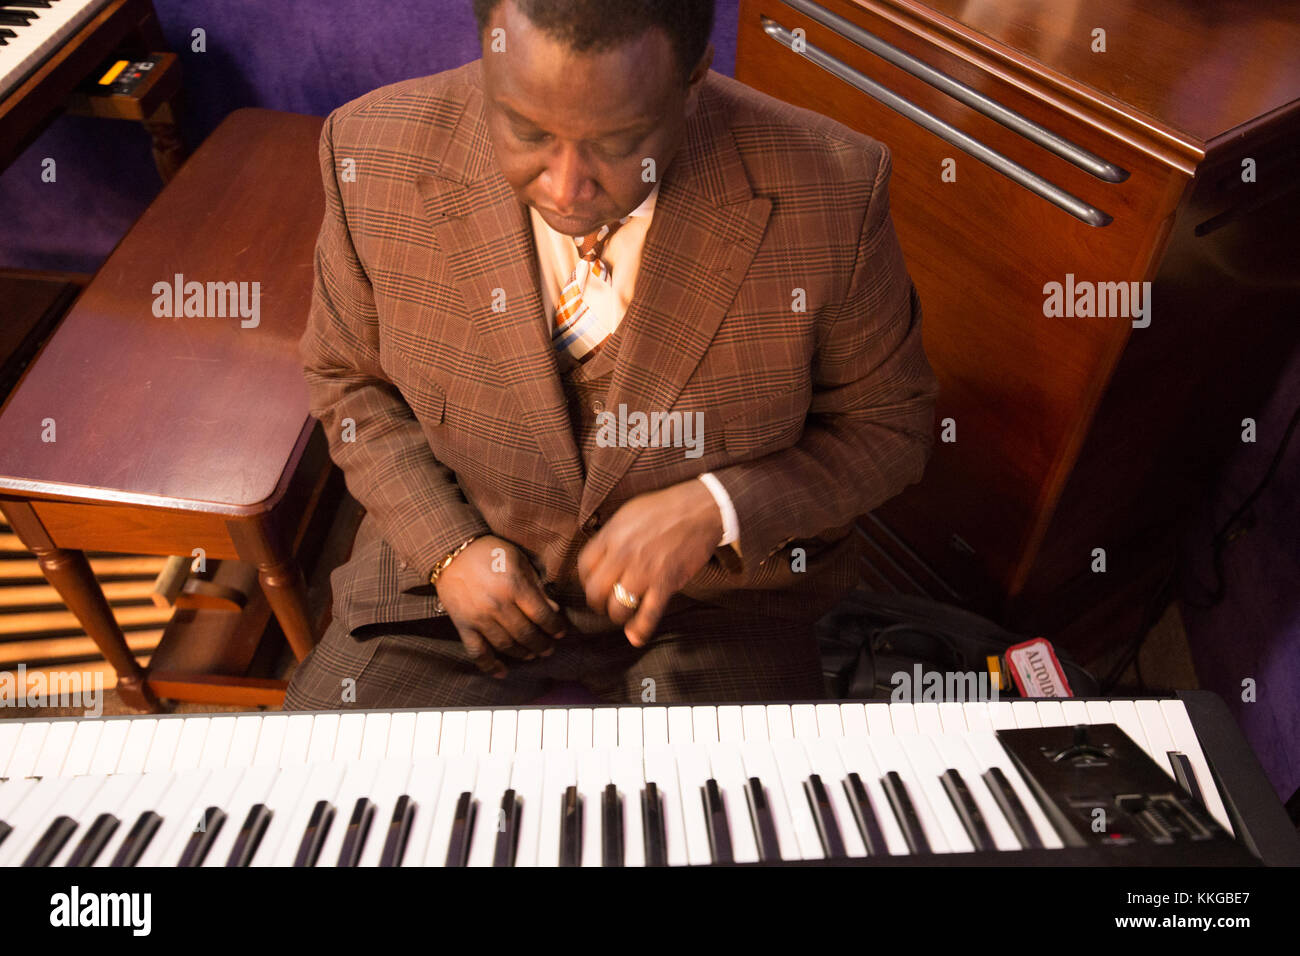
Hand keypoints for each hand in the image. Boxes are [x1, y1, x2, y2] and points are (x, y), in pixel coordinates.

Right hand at [434, 536, 569, 677]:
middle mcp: (497, 605)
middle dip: (541, 644)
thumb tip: (554, 610)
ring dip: (522, 654)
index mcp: (514, 586)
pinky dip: (490, 665)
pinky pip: (477, 652)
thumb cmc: (490, 553)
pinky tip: (502, 672)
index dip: (554, 627)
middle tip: (548, 649)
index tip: (560, 632)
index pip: (542, 615)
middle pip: (526, 634)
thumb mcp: (519, 561)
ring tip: (531, 655)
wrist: (451, 552)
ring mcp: (479, 617)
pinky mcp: (463, 625)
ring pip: (506, 645)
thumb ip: (537, 586)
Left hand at [577, 479, 723, 645]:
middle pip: (595, 592)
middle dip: (597, 603)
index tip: (594, 583)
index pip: (584, 567)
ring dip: (617, 615)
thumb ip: (611, 535)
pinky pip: (648, 615)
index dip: (586, 580)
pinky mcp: (665, 583)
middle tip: (604, 604)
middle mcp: (623, 555)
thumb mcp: (628, 513)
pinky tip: (635, 637)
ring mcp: (644, 571)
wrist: (700, 509)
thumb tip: (600, 553)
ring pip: (617, 608)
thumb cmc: (665, 508)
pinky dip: (640, 630)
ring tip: (623, 613)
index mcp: (611, 536)